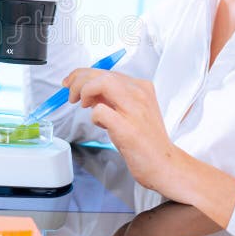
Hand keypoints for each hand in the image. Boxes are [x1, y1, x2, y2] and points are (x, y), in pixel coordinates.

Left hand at [62, 69, 177, 196]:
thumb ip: (111, 98)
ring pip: (101, 83)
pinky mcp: (128, 128)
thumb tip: (87, 90)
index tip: (71, 82)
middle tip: (71, 95)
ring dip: (84, 91)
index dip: (83, 74)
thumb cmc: (145, 140)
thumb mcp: (130, 110)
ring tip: (81, 104)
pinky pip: (100, 111)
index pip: (106, 71)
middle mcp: (139, 93)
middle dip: (78, 81)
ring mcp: (135, 110)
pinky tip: (100, 124)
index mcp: (141, 87)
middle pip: (101, 74)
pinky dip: (94, 116)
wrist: (164, 164)